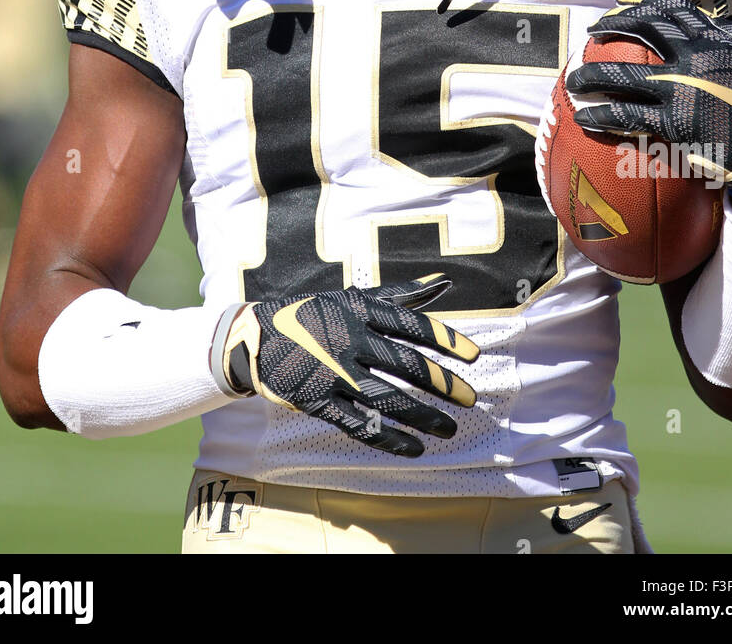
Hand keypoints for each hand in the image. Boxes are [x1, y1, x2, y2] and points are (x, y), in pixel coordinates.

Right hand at [212, 274, 478, 457]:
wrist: (257, 337)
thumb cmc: (316, 315)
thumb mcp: (355, 298)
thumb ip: (401, 295)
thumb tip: (445, 283)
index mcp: (360, 313)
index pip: (411, 326)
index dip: (445, 341)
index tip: (474, 356)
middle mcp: (350, 340)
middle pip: (405, 364)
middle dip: (441, 384)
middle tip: (471, 398)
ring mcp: (333, 373)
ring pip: (386, 398)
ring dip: (422, 416)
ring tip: (450, 429)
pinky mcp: (319, 401)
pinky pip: (358, 423)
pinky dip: (388, 437)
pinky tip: (414, 448)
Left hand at [566, 0, 731, 195]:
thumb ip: (727, 40)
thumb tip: (715, 20)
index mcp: (714, 39)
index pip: (672, 8)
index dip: (641, 1)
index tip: (620, 0)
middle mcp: (695, 56)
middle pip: (641, 29)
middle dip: (610, 25)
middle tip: (592, 32)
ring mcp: (682, 87)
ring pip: (623, 72)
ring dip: (591, 73)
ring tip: (573, 79)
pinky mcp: (674, 121)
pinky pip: (626, 113)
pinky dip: (600, 114)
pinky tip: (584, 117)